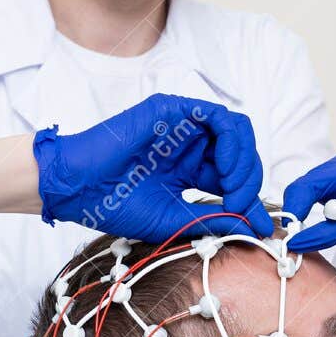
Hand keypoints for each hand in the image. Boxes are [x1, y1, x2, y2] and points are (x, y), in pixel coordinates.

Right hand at [34, 93, 274, 239]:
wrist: (79, 189)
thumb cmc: (116, 205)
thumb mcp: (176, 218)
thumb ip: (215, 219)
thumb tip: (256, 227)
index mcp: (190, 170)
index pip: (234, 178)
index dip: (249, 198)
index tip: (255, 225)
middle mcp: (190, 146)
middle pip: (241, 153)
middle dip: (250, 181)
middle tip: (241, 207)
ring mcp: (182, 126)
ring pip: (236, 132)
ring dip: (244, 162)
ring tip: (234, 189)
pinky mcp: (173, 110)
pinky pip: (218, 117)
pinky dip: (231, 142)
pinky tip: (225, 169)